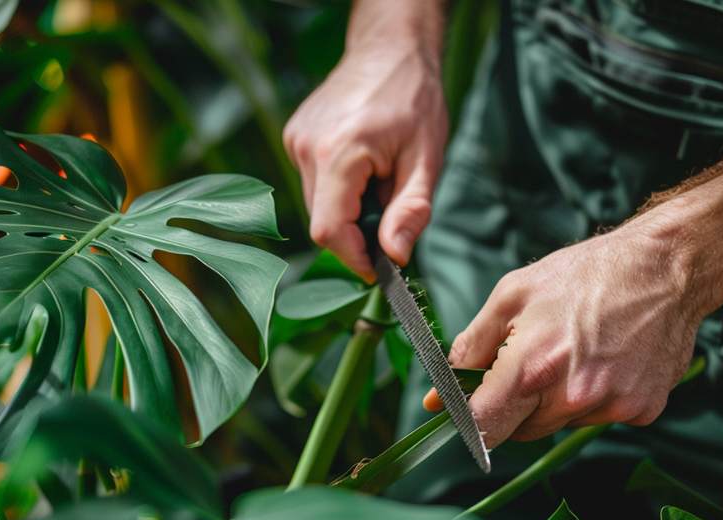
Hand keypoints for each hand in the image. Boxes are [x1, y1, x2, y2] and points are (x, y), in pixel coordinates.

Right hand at [283, 37, 446, 280]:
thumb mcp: (427, 159)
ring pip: (318, 205)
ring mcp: (296, 141)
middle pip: (323, 221)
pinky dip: (340, 190)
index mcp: (339, 152)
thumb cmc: (415, 99)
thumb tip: (396, 256)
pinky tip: (364, 166)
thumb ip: (410, 210)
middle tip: (392, 213)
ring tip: (380, 181)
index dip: (355, 258)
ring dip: (349, 210)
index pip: (330, 230)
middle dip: (358, 233)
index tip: (382, 268)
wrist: (390, 48)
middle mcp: (306, 147)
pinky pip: (314, 184)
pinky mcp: (295, 137)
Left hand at [424, 217, 702, 447]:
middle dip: (516, 405)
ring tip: (576, 350)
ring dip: (557, 399)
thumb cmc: (585, 274)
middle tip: (531, 360)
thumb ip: (471, 347)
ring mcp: (613, 407)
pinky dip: (596, 397)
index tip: (463, 415)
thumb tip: (438, 394)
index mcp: (533, 369)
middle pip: (522, 430)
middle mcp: (574, 397)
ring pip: (561, 423)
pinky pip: (600, 416)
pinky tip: (607, 358)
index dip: (468, 425)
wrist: (665, 267)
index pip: (484, 429)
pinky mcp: (643, 410)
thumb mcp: (512, 295)